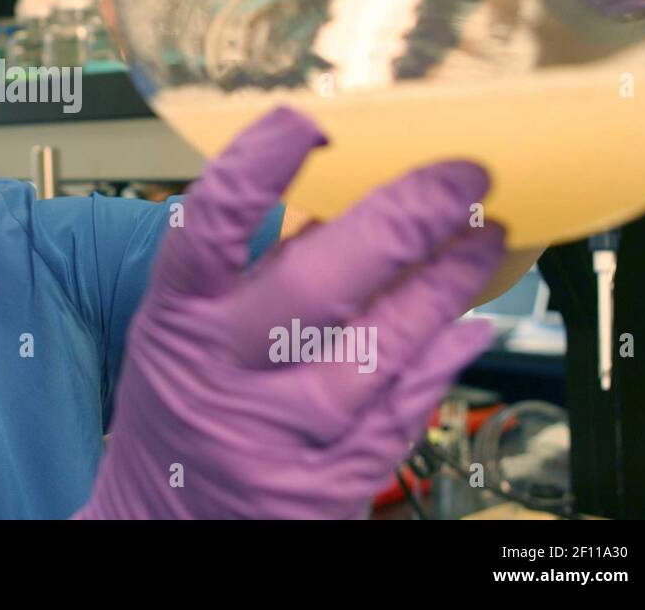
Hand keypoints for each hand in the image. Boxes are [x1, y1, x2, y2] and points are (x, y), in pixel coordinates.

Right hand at [74, 106, 501, 518]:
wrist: (161, 523)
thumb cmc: (179, 407)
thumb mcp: (185, 330)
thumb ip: (249, 273)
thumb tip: (339, 204)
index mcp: (180, 318)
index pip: (209, 229)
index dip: (255, 168)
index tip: (306, 121)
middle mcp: (224, 372)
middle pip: (315, 287)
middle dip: (401, 223)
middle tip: (461, 180)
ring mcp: (274, 434)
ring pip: (376, 352)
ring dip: (442, 288)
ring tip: (483, 242)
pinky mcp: (318, 486)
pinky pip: (397, 417)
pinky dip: (438, 365)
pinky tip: (467, 328)